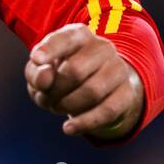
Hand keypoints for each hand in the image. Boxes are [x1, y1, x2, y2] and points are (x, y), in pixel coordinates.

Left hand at [24, 23, 144, 140]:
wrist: (98, 84)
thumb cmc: (61, 71)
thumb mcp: (42, 68)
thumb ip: (36, 71)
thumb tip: (43, 79)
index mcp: (78, 34)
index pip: (64, 38)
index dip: (49, 49)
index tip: (36, 59)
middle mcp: (102, 47)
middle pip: (74, 71)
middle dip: (53, 90)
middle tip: (45, 99)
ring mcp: (118, 69)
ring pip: (91, 92)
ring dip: (67, 106)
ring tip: (55, 107)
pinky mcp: (127, 93)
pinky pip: (107, 111)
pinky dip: (85, 122)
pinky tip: (68, 128)